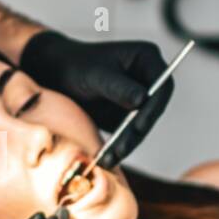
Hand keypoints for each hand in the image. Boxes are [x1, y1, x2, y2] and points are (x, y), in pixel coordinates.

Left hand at [20, 30, 174, 167]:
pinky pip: (128, 135)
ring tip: (109, 159)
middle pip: (153, 111)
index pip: (163, 86)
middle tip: (121, 149)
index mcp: (146, 59)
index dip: (154, 107)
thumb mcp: (96, 75)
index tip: (139, 125)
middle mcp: (147, 80)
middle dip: (137, 132)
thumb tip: (142, 99)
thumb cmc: (75, 65)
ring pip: (141, 127)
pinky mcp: (127, 117)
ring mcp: (139, 100)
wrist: (55, 75)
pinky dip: (118, 147)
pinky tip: (107, 158)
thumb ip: (118, 87)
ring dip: (128, 144)